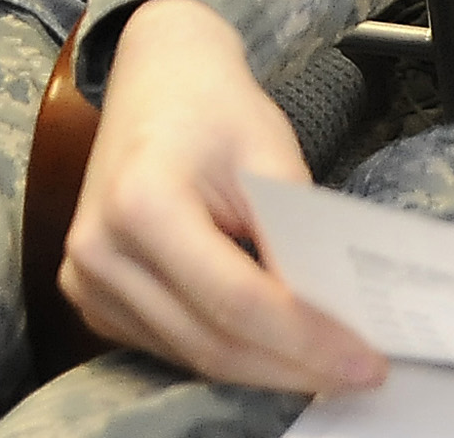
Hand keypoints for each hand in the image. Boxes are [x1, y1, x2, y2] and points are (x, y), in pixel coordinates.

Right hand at [61, 0, 386, 392]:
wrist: (156, 78)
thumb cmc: (214, 106)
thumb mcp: (271, 155)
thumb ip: (295, 238)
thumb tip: (332, 318)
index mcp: (141, 203)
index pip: (237, 300)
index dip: (305, 340)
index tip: (366, 362)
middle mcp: (100, 251)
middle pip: (211, 342)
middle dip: (292, 367)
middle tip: (359, 376)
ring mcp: (87, 281)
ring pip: (192, 357)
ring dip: (264, 370)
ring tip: (327, 367)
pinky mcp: (92, 300)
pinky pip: (171, 348)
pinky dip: (227, 354)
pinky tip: (276, 351)